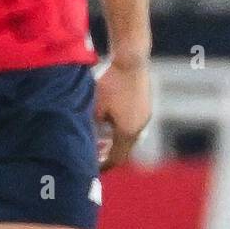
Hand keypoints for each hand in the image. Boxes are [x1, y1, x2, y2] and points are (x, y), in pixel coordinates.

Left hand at [94, 56, 151, 170]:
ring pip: (129, 136)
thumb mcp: (94, 108)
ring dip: (115, 140)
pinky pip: (133, 124)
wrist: (131, 58)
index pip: (116, 158)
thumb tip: (83, 142)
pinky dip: (121, 129)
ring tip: (100, 138)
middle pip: (124, 149)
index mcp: (127, 131)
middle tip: (93, 155)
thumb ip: (91, 128)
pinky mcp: (146, 104)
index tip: (90, 169)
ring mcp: (145, 114)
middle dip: (108, 153)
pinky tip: (109, 120)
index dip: (103, 166)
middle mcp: (140, 126)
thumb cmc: (110, 83)